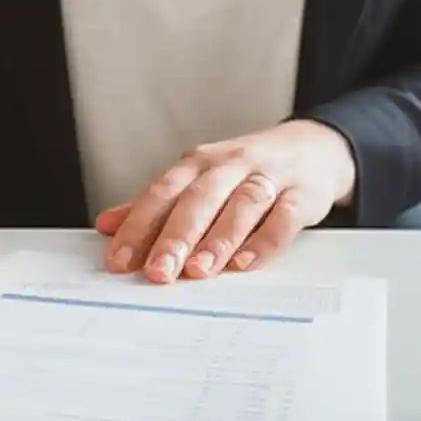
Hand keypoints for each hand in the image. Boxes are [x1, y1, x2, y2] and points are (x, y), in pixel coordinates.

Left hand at [95, 120, 356, 282]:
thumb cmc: (245, 171)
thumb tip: (106, 226)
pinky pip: (283, 218)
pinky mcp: (302, 194)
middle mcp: (230, 165)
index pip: (162, 194)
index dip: (139, 227)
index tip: (119, 261)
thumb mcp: (198, 180)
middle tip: (158, 272)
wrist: (313, 147)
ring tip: (198, 271)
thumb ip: (156, 206)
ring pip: (241, 206)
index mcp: (197, 163)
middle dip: (176, 237)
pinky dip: (264, 242)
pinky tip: (244, 264)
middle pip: (199, 200)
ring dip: (218, 240)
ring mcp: (268, 177)